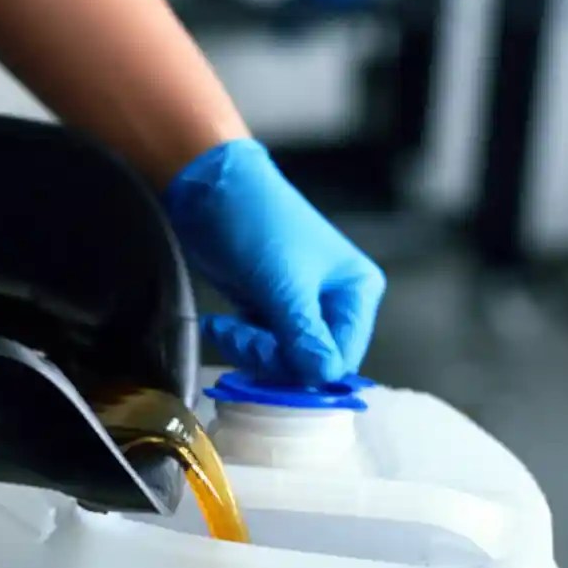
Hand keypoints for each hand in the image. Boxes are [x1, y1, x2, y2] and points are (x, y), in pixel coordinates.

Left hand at [164, 139, 385, 384]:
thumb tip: (324, 377)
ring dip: (249, 350)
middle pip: (311, 363)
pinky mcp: (269, 307)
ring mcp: (301, 306)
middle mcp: (335, 302)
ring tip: (225, 326)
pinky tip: (221, 324)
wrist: (210, 190)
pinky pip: (262, 345)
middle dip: (271, 357)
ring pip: (283, 358)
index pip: (343, 358)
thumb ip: (305, 336)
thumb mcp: (283, 285)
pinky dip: (240, 342)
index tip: (271, 360)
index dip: (307, 370)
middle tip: (241, 337)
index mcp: (357, 292)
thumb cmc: (255, 224)